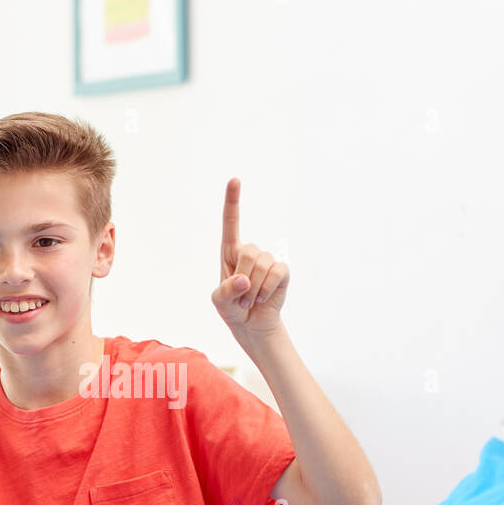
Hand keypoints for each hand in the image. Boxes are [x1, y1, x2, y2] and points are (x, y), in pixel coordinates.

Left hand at [212, 177, 289, 336]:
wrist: (252, 324)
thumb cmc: (232, 309)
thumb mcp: (220, 302)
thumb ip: (226, 291)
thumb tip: (244, 280)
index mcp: (230, 252)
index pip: (231, 223)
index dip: (233, 201)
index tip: (234, 179)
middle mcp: (250, 252)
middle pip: (248, 252)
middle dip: (243, 279)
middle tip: (240, 298)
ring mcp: (268, 260)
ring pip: (263, 265)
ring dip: (254, 289)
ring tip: (250, 301)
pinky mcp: (282, 271)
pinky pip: (277, 273)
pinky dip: (268, 289)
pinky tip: (263, 297)